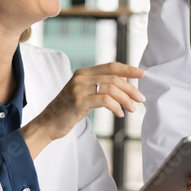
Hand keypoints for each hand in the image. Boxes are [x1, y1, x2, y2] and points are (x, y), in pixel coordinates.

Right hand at [22, 62, 144, 156]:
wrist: (48, 123)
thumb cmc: (67, 110)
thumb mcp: (84, 94)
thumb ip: (100, 86)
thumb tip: (124, 83)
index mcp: (83, 73)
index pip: (110, 66)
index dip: (128, 69)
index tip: (142, 73)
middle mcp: (81, 77)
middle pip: (114, 77)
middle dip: (131, 88)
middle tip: (140, 98)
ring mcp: (79, 88)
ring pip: (111, 88)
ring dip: (126, 99)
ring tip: (132, 109)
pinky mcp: (79, 101)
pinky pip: (105, 100)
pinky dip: (116, 107)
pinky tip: (119, 114)